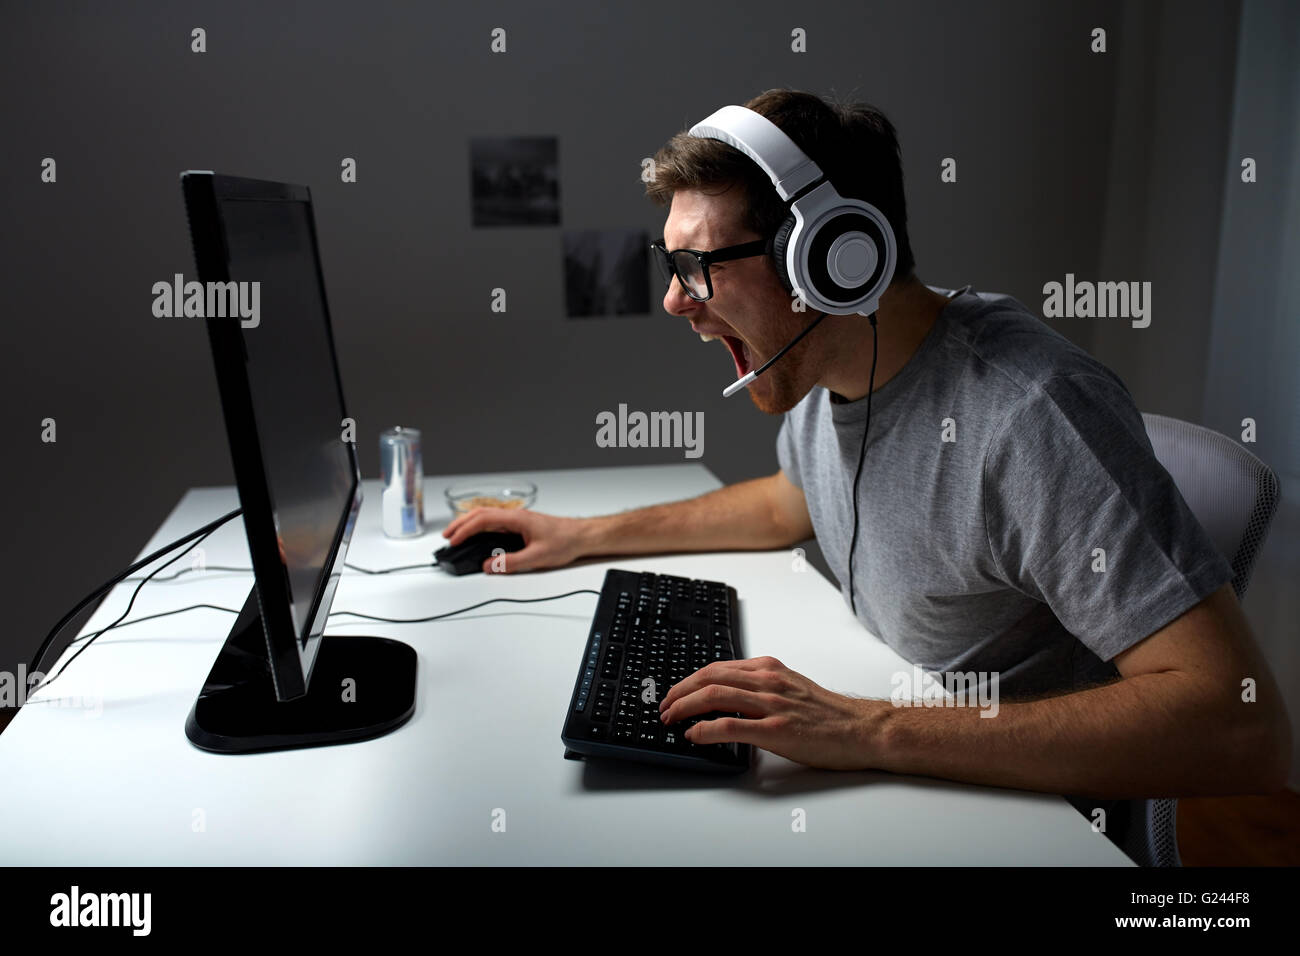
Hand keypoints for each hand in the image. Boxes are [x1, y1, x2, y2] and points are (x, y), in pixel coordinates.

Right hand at [441, 507, 588, 573]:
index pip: (483, 520)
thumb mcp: (537, 557)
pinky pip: (495, 523)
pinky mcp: (520, 526)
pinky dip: (480, 527)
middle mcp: (515, 516)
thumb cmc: (565, 541)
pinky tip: (478, 536)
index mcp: (517, 519)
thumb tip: (489, 566)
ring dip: (469, 524)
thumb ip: (511, 563)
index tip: (453, 540)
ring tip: (456, 535)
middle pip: (480, 514)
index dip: (465, 530)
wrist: (581, 536)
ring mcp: (517, 520)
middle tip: (447, 536)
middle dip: (460, 524)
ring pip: (486, 517)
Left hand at [657, 656, 884, 769]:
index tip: (676, 692)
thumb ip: (761, 686)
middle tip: (664, 706)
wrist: (862, 728)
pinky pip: (731, 726)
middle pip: (709, 677)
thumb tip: (728, 696)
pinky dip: (706, 729)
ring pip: (714, 696)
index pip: (717, 668)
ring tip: (670, 719)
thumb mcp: (791, 686)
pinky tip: (694, 735)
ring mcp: (771, 705)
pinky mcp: (777, 730)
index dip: (690, 680)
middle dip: (679, 691)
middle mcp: (767, 681)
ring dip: (684, 707)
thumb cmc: (829, 713)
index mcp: (769, 669)